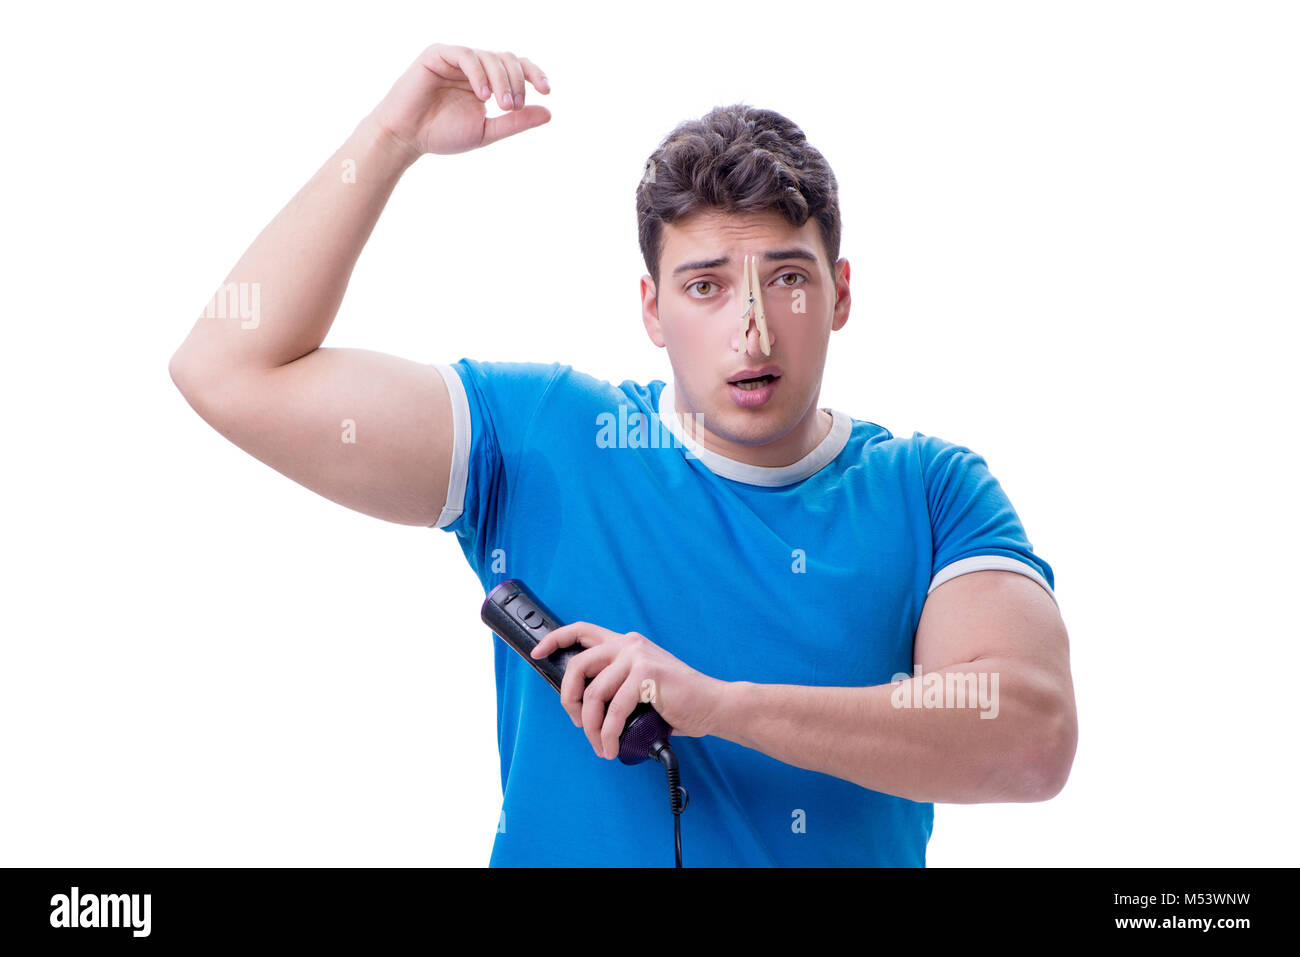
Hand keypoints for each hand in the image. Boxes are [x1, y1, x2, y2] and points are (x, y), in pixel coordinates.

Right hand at [368, 43, 550, 160]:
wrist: (407, 137)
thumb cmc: (442, 134)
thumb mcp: (487, 131)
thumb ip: (516, 122)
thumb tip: (549, 113)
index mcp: (486, 80)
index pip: (517, 66)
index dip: (534, 74)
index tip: (547, 91)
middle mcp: (474, 66)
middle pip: (507, 59)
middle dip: (517, 81)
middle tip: (514, 106)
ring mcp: (456, 58)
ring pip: (489, 56)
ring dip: (501, 80)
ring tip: (502, 104)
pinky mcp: (438, 54)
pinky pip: (466, 55)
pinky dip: (478, 73)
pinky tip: (482, 95)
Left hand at [529, 622, 726, 759]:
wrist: (713, 705)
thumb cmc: (678, 701)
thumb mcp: (640, 686)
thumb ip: (616, 686)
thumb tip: (585, 709)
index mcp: (626, 644)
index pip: (583, 630)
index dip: (556, 639)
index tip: (539, 652)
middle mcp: (629, 645)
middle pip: (578, 665)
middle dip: (568, 699)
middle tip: (575, 723)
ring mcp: (638, 658)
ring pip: (594, 694)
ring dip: (591, 728)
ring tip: (601, 745)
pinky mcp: (647, 676)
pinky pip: (614, 711)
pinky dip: (609, 734)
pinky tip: (612, 747)